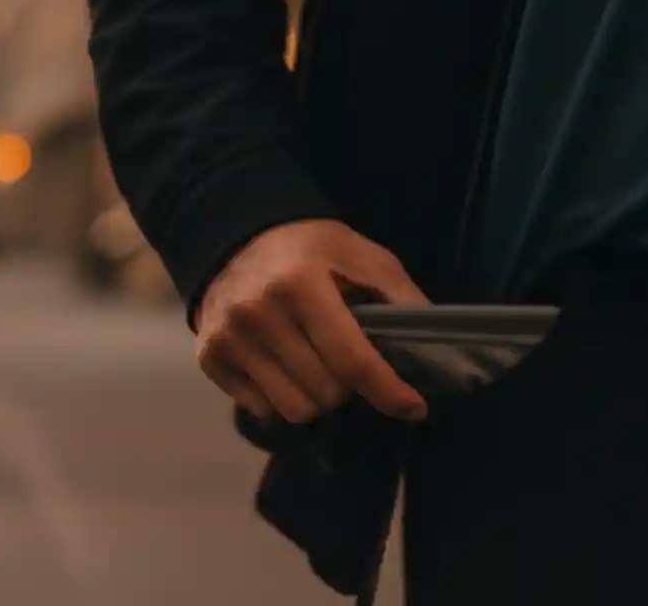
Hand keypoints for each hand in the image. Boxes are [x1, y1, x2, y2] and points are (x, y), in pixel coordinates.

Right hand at [195, 219, 429, 422]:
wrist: (236, 238)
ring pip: (293, 409)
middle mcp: (258, 312)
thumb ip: (402, 300)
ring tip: (317, 371)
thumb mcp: (365, 257)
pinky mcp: (209, 357)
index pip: (351, 358)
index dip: (388, 390)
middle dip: (349, 388)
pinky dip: (280, 398)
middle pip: (325, 391)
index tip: (414, 407)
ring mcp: (228, 337)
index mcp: (300, 284)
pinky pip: (260, 409)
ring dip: (317, 399)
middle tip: (348, 366)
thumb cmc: (311, 250)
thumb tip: (438, 352)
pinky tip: (283, 369)